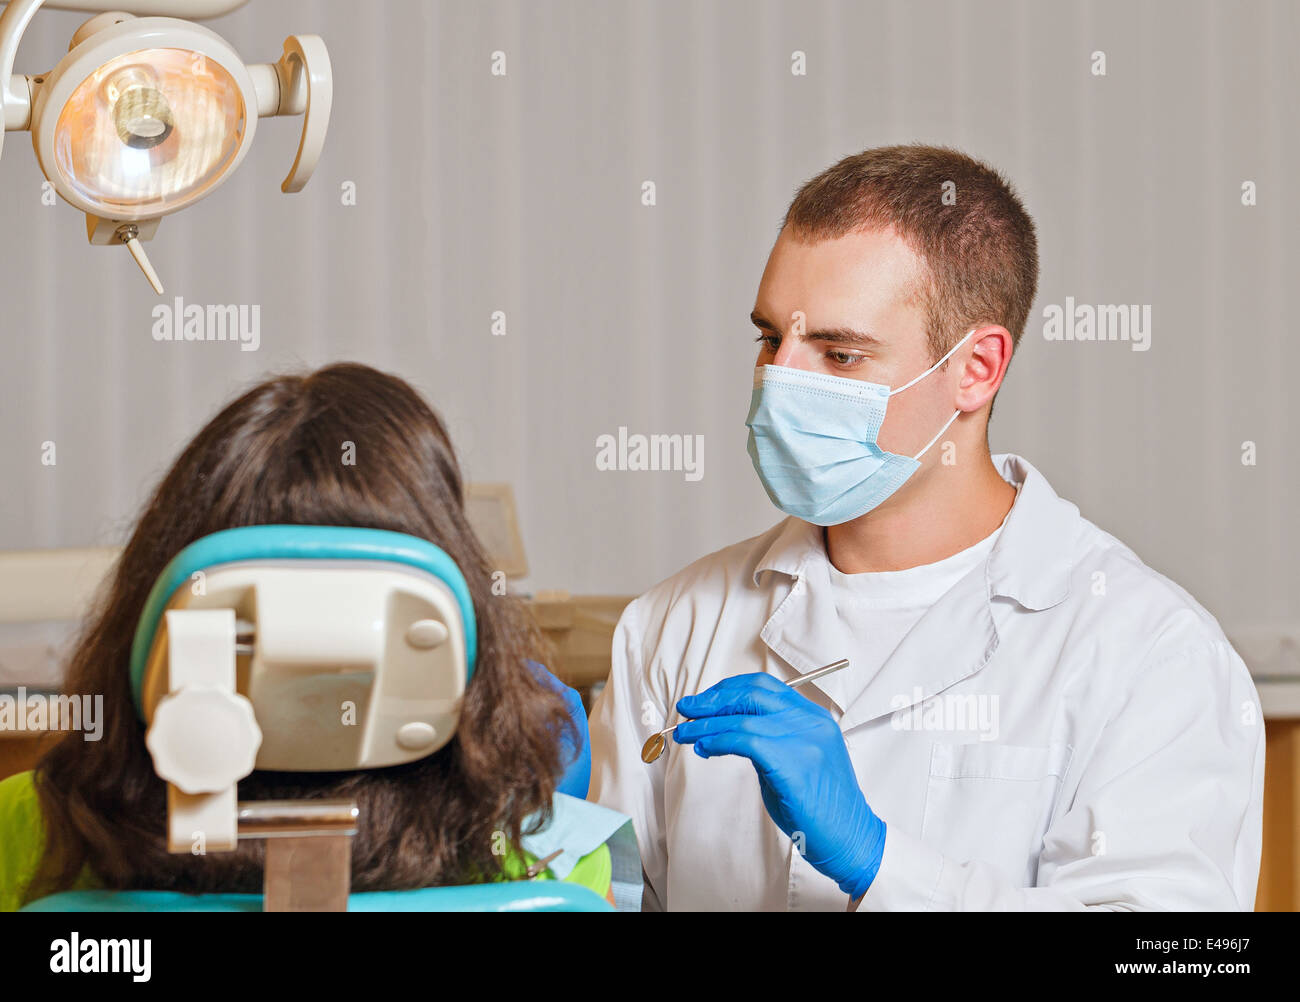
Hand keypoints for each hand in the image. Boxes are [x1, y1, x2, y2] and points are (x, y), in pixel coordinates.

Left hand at [674, 672, 885, 898]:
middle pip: (752, 693)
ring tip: (685, 734)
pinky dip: (718, 741)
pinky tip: (705, 748)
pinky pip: (746, 741)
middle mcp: (811, 722)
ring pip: (743, 717)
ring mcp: (806, 741)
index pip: (764, 687)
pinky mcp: (795, 765)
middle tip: (686, 710)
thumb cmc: (819, 806)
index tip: (703, 701)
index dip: (728, 689)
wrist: (850, 839)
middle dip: (712, 700)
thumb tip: (723, 731)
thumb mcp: (795, 760)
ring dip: (706, 725)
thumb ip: (768, 740)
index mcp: (814, 717)